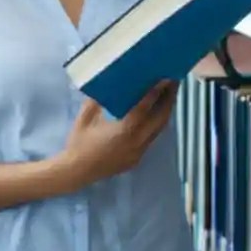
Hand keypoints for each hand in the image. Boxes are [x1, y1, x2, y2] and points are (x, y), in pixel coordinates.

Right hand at [60, 81, 177, 187]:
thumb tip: (106, 85)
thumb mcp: (85, 117)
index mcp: (124, 130)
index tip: (166, 78)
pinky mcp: (137, 158)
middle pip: (160, 119)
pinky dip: (156, 124)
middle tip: (174, 82)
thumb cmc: (79, 143)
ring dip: (165, 112)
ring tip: (168, 95)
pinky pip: (152, 137)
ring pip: (159, 130)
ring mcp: (139, 152)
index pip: (145, 108)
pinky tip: (155, 114)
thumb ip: (97, 101)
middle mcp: (137, 142)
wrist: (77, 172)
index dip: (156, 92)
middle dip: (169, 100)